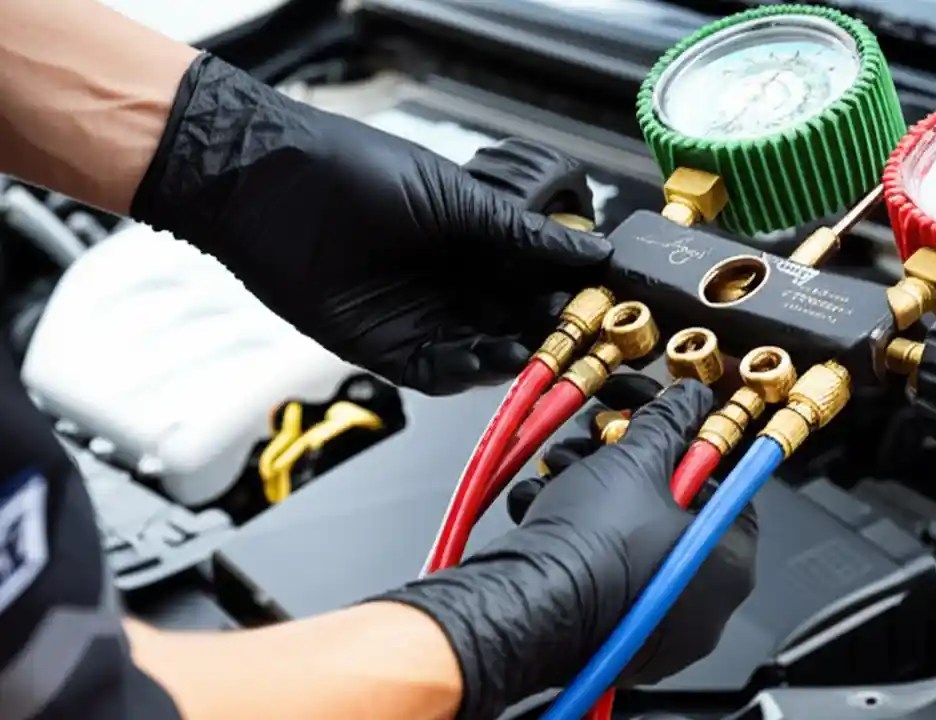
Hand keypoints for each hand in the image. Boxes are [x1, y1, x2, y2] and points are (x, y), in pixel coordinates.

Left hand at [130, 54, 609, 394]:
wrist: (269, 188)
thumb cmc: (354, 173)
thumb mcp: (455, 199)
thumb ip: (521, 233)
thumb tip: (592, 248)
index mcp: (476, 240)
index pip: (538, 277)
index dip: (570, 290)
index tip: (603, 298)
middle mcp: (455, 282)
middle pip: (518, 321)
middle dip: (550, 330)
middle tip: (580, 334)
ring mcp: (424, 318)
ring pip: (487, 352)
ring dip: (516, 356)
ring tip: (541, 351)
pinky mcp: (389, 350)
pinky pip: (441, 371)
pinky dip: (470, 371)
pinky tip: (493, 360)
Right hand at [374, 381, 757, 718]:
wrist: (524, 606)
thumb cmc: (592, 547)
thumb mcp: (636, 460)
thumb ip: (669, 424)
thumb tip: (688, 401)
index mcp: (726, 566)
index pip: (731, 493)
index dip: (695, 455)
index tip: (668, 434)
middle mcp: (700, 609)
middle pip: (675, 516)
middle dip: (635, 473)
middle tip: (609, 448)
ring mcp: (654, 630)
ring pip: (634, 543)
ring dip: (598, 497)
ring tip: (566, 472)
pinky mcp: (610, 640)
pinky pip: (606, 575)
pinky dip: (580, 539)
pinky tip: (547, 509)